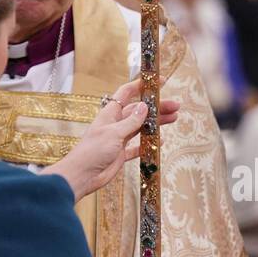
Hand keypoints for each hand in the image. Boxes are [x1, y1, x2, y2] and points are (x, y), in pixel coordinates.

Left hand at [41, 79, 179, 198]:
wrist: (82, 175)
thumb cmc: (93, 151)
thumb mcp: (114, 133)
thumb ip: (131, 121)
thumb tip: (144, 106)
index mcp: (110, 113)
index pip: (127, 93)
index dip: (142, 85)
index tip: (158, 82)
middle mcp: (116, 124)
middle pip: (139, 111)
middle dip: (157, 108)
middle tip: (175, 106)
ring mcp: (119, 139)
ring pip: (142, 127)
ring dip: (156, 123)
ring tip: (173, 119)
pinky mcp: (122, 153)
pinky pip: (139, 147)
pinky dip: (149, 144)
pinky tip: (160, 142)